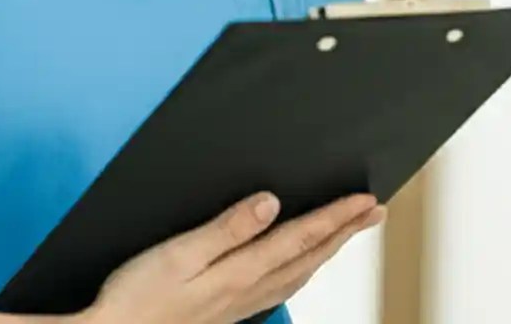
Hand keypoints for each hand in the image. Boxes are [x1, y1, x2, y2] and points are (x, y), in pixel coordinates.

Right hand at [77, 192, 385, 323]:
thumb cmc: (136, 298)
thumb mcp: (177, 254)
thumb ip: (225, 228)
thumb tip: (269, 202)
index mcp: (239, 272)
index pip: (300, 238)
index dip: (335, 217)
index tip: (365, 199)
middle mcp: (247, 290)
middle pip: (309, 257)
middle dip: (344, 231)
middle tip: (374, 211)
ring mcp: (238, 305)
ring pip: (299, 274)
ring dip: (328, 250)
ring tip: (347, 232)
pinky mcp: (225, 311)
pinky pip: (280, 288)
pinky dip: (301, 270)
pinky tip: (299, 268)